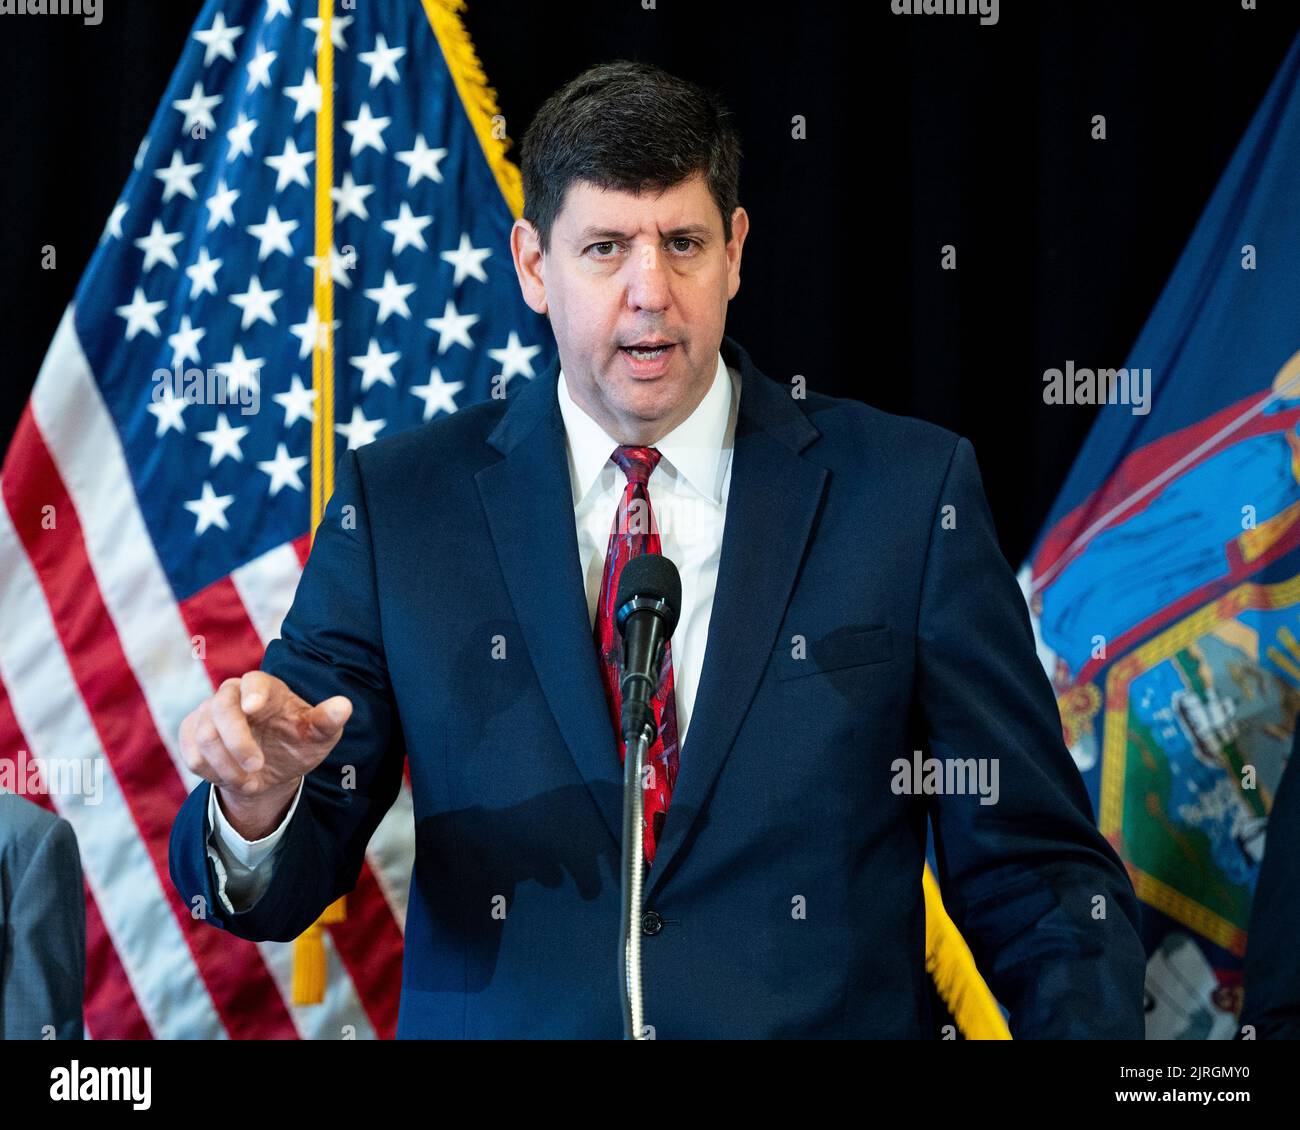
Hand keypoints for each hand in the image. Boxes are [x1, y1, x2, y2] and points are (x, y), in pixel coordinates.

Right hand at [180, 671, 351, 807]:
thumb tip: (344, 706)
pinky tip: (232, 777)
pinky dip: (213, 773)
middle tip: (257, 767)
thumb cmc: (297, 743)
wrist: (271, 768)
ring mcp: (207, 711)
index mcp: (266, 688)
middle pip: (222, 709)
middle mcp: (232, 694)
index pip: (255, 681)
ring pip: (205, 737)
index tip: (255, 707)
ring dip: (228, 767)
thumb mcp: (318, 737)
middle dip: (238, 743)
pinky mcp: (190, 732)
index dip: (253, 692)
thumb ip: (328, 721)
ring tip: (251, 780)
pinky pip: (192, 756)